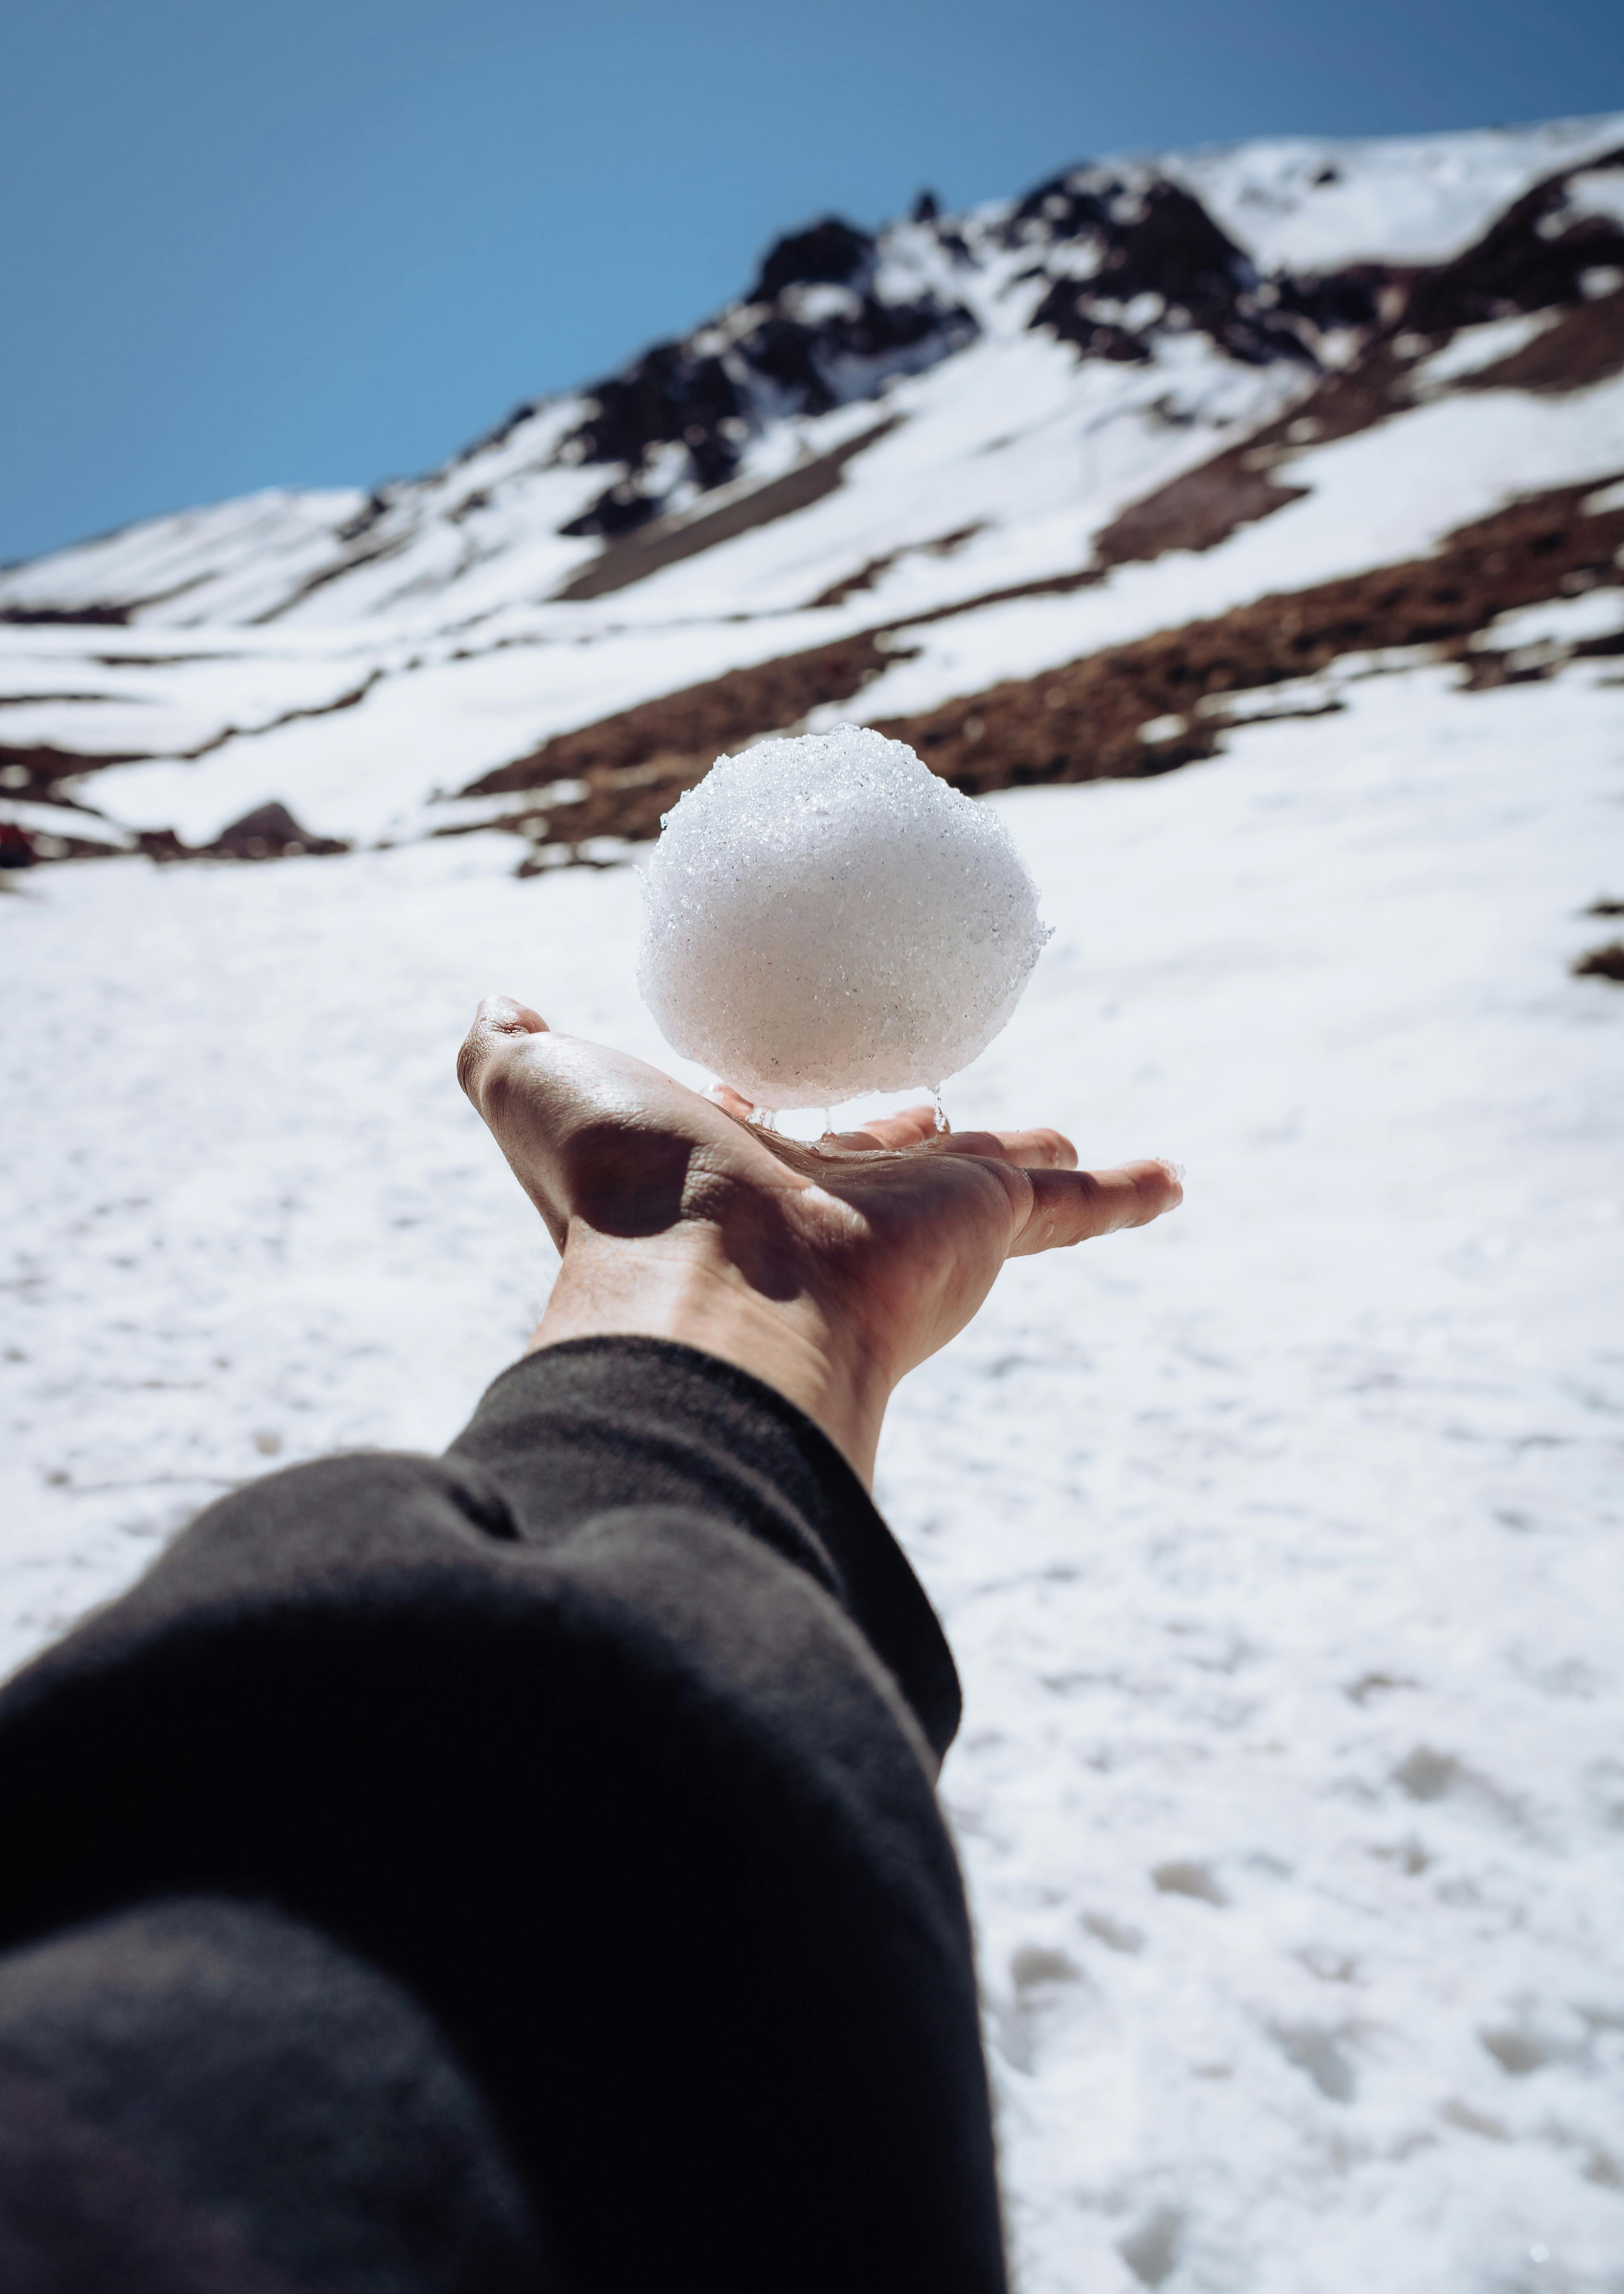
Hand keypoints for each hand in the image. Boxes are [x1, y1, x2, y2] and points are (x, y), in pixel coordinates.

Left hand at [458, 997, 1181, 1484]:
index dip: (754, 1105)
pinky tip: (1169, 1180)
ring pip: (984, 1182)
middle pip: (878, 1160)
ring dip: (1021, 1166)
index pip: (757, 1135)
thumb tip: (493, 1002)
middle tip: (928, 1111)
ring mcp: (912, 1222)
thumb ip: (506, 1049)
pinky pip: (1071, 1205)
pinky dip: (1121, 1193)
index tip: (749, 1082)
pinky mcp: (985, 1224)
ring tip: (1062, 1145)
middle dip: (902, 1137)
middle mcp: (826, 1207)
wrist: (712, 1291)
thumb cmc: (619, 1192)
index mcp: (731, 1179)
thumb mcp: (536, 1088)